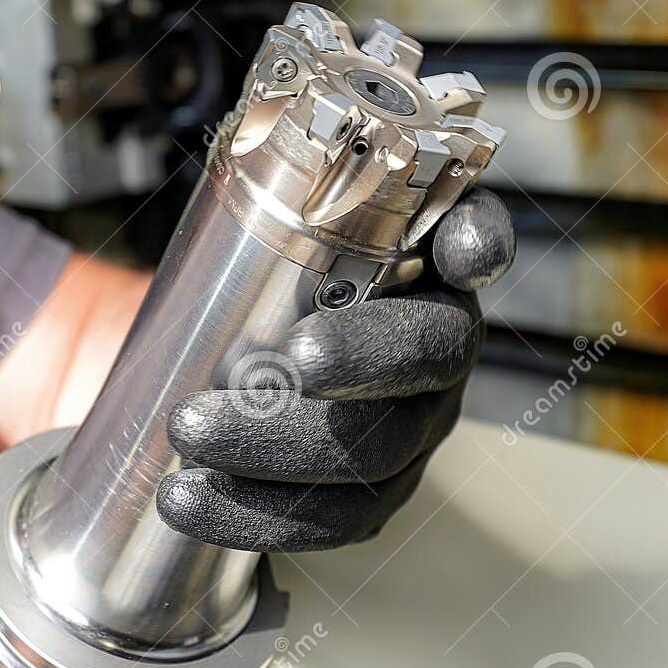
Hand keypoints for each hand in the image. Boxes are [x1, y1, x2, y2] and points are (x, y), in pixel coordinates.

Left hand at [158, 188, 516, 551]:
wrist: (215, 377)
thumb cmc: (257, 289)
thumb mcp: (269, 230)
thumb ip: (289, 191)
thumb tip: (283, 147)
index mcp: (427, 269)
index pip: (475, 243)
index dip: (478, 246)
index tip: (460, 254)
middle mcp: (439, 348)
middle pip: (427, 357)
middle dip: (356, 358)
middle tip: (277, 357)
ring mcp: (415, 429)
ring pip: (375, 451)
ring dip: (277, 445)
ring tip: (191, 428)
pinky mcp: (376, 496)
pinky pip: (333, 520)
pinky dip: (254, 513)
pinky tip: (190, 498)